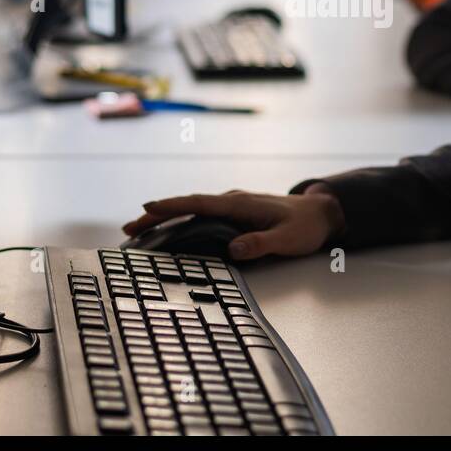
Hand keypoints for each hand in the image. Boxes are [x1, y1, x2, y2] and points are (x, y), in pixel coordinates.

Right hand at [123, 187, 344, 260]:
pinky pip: (200, 214)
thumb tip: (234, 249)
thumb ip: (261, 243)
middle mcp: (232, 201)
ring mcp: (232, 206)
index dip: (172, 206)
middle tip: (129, 228)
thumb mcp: (287, 239)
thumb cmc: (305, 226)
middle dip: (157, 214)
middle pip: (187, 205)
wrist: (321, 213)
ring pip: (191, 210)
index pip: (199, 203)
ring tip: (138, 230)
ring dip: (165, 218)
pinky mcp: (234, 213)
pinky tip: (169, 230)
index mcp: (241, 204)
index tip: (147, 208)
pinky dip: (180, 220)